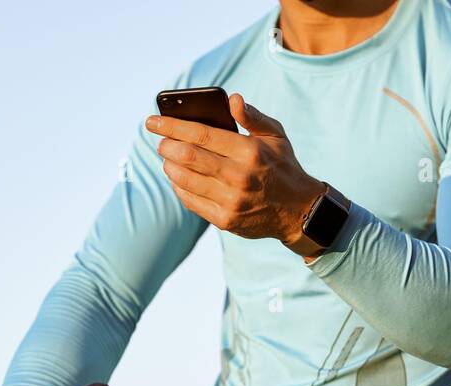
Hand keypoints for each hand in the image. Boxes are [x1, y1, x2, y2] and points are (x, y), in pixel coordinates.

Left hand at [147, 93, 325, 251]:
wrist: (297, 210)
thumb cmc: (282, 166)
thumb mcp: (275, 135)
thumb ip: (252, 117)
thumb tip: (232, 99)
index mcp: (250, 151)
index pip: (201, 134)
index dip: (172, 126)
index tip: (152, 121)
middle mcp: (239, 176)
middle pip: (188, 157)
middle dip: (166, 146)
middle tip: (160, 141)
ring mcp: (231, 201)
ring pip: (185, 180)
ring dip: (170, 167)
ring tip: (168, 158)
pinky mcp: (225, 220)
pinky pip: (191, 202)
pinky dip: (179, 187)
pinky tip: (178, 178)